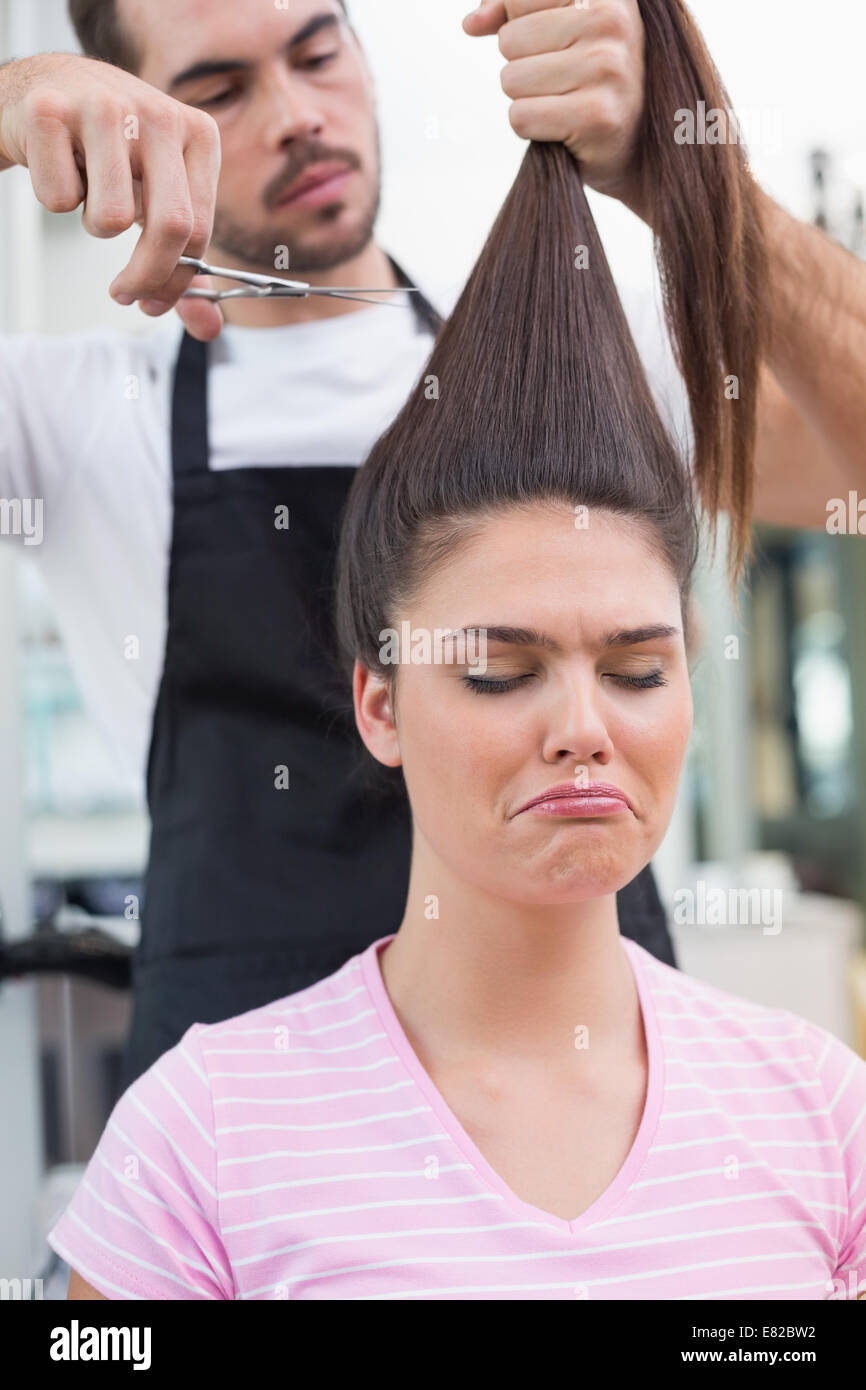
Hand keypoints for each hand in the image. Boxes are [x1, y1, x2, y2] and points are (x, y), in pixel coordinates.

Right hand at [0, 53, 223, 338]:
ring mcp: (105, 106)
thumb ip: (185, 266)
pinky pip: (58, 199)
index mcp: (198, 134)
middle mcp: (159, 114)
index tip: (153, 303)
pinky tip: (60, 164)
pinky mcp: (51, 111)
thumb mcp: (157, 202)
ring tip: (91, 193)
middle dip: (145, 277)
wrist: (46, 89)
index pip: (199, 230)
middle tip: (123, 293)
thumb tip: (210, 328)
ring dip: (93, 224)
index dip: (176, 281)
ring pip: (110, 218)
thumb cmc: (111, 155)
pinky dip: (54, 197)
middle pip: (170, 227)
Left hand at [463, 0, 646, 217]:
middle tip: (563, 83)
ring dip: (527, 100)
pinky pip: (520, 116)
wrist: (634, 146)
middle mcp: (613, 21)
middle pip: (509, 40)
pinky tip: (563, 127)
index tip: (551, 44)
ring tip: (565, 103)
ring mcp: (608, 69)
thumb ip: (513, 10)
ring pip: (511, 79)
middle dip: (522, 68)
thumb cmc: (593, 82)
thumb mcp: (562, 28)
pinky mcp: (597, 116)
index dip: (519, 25)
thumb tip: (471, 24)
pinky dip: (531, 128)